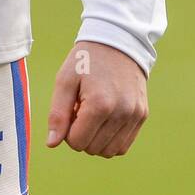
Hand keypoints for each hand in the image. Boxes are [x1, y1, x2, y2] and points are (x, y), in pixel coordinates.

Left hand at [46, 40, 148, 156]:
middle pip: (92, 149)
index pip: (77, 142)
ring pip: (109, 151)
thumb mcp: (65, 80)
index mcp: (99, 104)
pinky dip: (110, 140)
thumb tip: (51, 144)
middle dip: (80, 135)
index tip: (70, 111)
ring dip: (95, 140)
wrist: (117, 42)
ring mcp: (135, 116)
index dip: (67, 131)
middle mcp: (121, 113)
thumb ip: (57, 114)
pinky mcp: (142, 116)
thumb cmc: (86, 61)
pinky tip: (104, 120)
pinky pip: (124, 145)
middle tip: (80, 110)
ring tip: (92, 114)